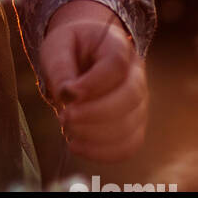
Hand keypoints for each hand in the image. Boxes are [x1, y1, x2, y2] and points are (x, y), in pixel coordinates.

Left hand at [41, 0, 146, 161]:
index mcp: (117, 45)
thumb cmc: (70, 47)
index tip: (67, 94)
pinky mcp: (135, 125)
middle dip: (95, 113)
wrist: (82, 54)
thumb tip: (67, 95)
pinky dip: (103, 153)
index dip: (93, 83)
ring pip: (131, 126)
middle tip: (65, 117)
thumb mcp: (57, 47)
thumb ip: (60, 67)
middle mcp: (136, 73)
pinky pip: (129, 146)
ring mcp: (140, 101)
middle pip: (129, 97)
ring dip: (96, 134)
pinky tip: (76, 146)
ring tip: (67, 128)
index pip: (116, 64)